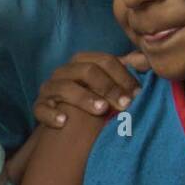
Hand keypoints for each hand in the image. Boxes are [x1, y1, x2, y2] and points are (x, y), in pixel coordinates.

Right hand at [33, 51, 149, 127]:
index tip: (138, 95)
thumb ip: (126, 74)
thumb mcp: (109, 87)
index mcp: (83, 62)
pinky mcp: (38, 106)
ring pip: (64, 87)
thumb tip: (146, 61)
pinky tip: (63, 122)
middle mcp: (64, 72)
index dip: (123, 76)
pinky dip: (51, 114)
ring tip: (101, 110)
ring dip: (84, 98)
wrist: (65, 123)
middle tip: (125, 105)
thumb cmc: (92, 102)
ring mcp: (50, 88)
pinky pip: (41, 108)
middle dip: (108, 87)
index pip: (105, 61)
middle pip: (86, 71)